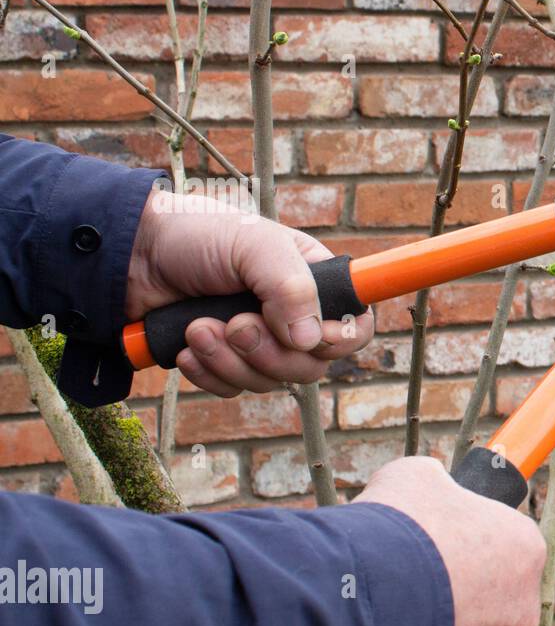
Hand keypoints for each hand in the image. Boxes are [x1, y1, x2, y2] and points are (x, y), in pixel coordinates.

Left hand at [125, 188, 374, 396]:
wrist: (127, 256)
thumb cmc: (195, 235)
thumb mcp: (252, 245)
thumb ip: (291, 286)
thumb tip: (309, 340)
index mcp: (312, 280)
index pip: (355, 324)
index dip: (340, 340)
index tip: (311, 336)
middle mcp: (291, 315)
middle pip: (311, 365)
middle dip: (269, 352)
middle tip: (235, 324)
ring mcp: (257, 342)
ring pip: (270, 381)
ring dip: (230, 360)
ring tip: (198, 327)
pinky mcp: (223, 362)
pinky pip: (233, 390)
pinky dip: (208, 373)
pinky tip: (186, 346)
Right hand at [353, 457, 543, 625]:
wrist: (362, 600)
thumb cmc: (397, 529)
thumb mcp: (415, 477)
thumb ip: (436, 484)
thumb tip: (433, 486)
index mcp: (524, 548)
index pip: (505, 541)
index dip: (465, 537)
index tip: (435, 538)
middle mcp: (523, 608)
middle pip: (490, 596)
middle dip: (455, 590)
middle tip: (409, 581)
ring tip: (392, 617)